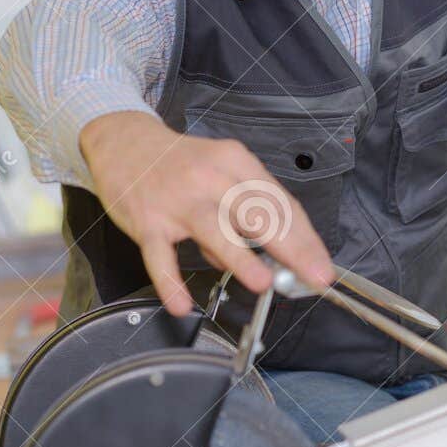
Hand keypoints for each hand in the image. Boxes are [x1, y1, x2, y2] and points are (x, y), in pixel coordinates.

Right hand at [78, 110, 334, 314]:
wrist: (124, 142)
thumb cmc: (181, 163)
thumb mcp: (220, 170)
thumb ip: (244, 211)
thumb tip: (270, 258)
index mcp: (236, 163)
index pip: (279, 203)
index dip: (305, 237)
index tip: (321, 265)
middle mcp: (211, 178)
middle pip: (257, 214)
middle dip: (291, 248)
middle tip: (313, 275)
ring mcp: (178, 200)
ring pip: (214, 230)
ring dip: (240, 258)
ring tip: (263, 283)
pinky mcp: (147, 220)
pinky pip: (160, 256)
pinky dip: (170, 282)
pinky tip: (182, 304)